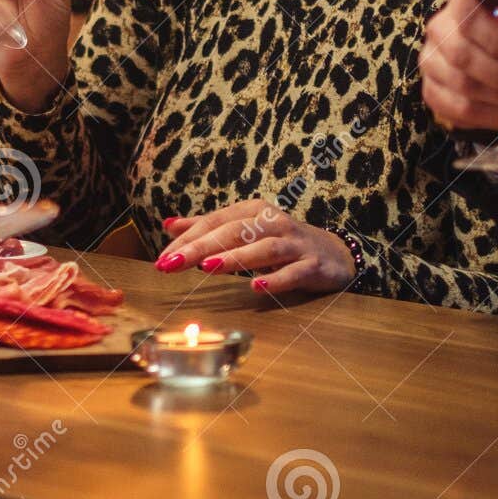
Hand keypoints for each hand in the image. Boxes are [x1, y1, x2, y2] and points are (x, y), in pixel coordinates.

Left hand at [157, 200, 355, 295]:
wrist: (335, 254)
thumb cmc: (282, 242)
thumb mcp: (245, 229)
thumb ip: (209, 227)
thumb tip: (169, 224)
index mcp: (254, 211)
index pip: (215, 222)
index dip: (187, 238)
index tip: (162, 258)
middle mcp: (274, 223)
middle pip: (234, 232)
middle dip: (201, 246)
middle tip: (172, 263)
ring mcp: (295, 244)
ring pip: (263, 248)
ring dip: (235, 258)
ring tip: (207, 267)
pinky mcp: (312, 266)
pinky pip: (292, 272)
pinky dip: (275, 280)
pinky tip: (256, 287)